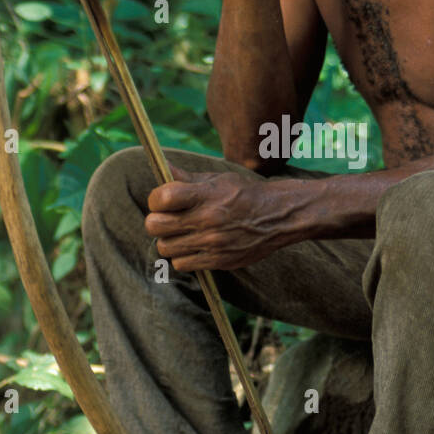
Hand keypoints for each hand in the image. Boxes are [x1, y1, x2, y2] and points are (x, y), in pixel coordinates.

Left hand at [145, 164, 297, 270]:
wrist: (277, 217)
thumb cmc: (244, 194)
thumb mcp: (218, 180)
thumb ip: (187, 178)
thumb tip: (163, 169)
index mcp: (205, 195)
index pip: (161, 198)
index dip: (155, 199)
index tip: (162, 200)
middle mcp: (207, 219)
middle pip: (155, 226)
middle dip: (156, 221)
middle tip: (167, 219)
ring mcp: (212, 243)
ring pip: (165, 247)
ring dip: (168, 241)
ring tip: (181, 234)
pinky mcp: (218, 261)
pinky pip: (182, 264)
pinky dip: (182, 257)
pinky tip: (192, 247)